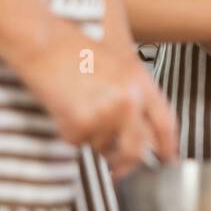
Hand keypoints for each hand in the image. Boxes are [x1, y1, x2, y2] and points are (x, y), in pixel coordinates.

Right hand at [16, 24, 176, 174]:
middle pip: (137, 150)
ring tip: (78, 109)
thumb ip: (133, 94)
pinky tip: (63, 109)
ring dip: (90, 138)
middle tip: (117, 168)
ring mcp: (106, 113)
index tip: (167, 159)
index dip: (168, 147)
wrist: (43, 42)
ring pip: (102, 147)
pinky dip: (69, 132)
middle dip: (125, 163)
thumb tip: (141, 131)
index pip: (165, 124)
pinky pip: (78, 142)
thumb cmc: (74, 49)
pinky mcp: (81, 123)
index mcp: (141, 83)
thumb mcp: (117, 65)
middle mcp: (129, 100)